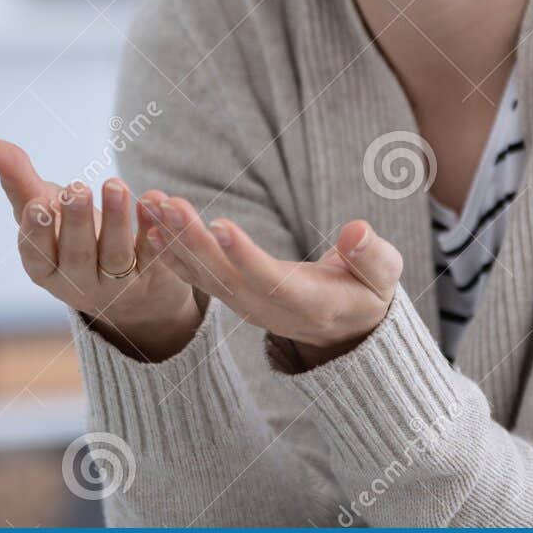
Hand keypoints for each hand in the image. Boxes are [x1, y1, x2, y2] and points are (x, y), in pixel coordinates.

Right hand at [0, 138, 204, 360]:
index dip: (36, 233)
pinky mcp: (155, 279)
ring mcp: (118, 286)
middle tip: (77, 187)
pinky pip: (156, 257)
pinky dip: (155, 230)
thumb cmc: (72, 236)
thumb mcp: (44, 208)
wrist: (127, 284)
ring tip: (115, 185)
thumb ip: (18, 178)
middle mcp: (80, 283)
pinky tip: (154, 202)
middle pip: (78, 255)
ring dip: (116, 221)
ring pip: (116, 256)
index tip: (37, 206)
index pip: (36, 256)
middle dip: (77, 222)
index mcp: (46, 269)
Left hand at [145, 196, 402, 364]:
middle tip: (169, 205)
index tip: (221, 226)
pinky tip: (149, 225)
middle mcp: (268, 310)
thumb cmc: (368, 292)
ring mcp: (245, 305)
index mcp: (309, 305)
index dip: (245, 257)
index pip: (271, 281)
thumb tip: (356, 230)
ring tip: (150, 204)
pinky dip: (172, 252)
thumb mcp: (383, 277)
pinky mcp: (231, 296)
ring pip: (204, 275)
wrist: (346, 329)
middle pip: (225, 278)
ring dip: (174, 240)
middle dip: (194, 241)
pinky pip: (197, 276)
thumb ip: (372, 256)